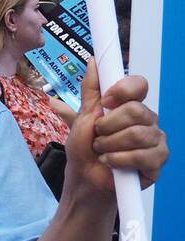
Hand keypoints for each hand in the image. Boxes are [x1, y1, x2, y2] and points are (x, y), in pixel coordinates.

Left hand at [65, 59, 168, 198]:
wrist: (85, 179)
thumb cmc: (85, 148)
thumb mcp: (82, 116)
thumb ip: (90, 90)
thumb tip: (93, 61)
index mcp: (130, 105)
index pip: (139, 84)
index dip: (124, 89)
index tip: (107, 100)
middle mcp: (146, 120)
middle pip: (136, 110)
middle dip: (108, 126)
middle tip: (98, 136)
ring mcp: (155, 140)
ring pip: (137, 134)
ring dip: (110, 145)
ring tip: (102, 152)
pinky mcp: (158, 160)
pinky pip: (143, 156)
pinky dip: (119, 160)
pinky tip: (112, 163)